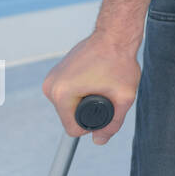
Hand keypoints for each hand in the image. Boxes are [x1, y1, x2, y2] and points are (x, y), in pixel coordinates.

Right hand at [41, 30, 140, 144]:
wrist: (115, 34)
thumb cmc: (120, 62)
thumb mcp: (124, 96)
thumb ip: (113, 123)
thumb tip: (99, 141)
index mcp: (62, 94)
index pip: (73, 129)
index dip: (92, 126)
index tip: (107, 111)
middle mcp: (50, 87)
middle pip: (70, 117)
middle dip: (89, 111)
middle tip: (107, 92)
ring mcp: (51, 78)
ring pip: (69, 105)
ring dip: (85, 101)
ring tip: (101, 83)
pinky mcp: (55, 72)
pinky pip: (68, 93)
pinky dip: (81, 91)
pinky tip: (95, 79)